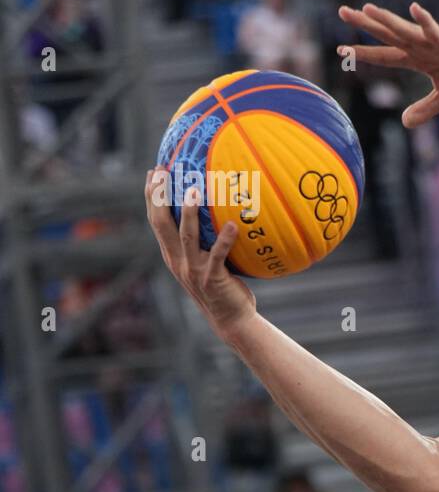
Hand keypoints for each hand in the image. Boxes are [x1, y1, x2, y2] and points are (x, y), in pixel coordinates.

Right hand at [144, 168, 256, 337]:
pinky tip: (234, 224)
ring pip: (186, 237)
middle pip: (161, 224)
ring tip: (193, 191)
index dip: (151, 196)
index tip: (153, 171)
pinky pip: (218, 255)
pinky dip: (225, 239)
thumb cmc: (223, 287)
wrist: (231, 320)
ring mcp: (193, 270)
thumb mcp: (206, 262)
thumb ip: (204, 241)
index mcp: (172, 255)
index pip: (155, 221)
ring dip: (188, 213)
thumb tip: (218, 209)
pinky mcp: (212, 279)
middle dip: (159, 196)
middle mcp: (178, 261)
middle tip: (162, 171)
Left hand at [337, 2, 438, 126]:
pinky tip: (414, 9)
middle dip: (365, 24)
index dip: (364, 54)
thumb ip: (424, 109)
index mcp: (419, 60)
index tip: (340, 51)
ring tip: (367, 9)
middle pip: (388, 35)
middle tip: (341, 11)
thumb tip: (404, 123)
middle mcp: (423, 47)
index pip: (386, 56)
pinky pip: (437, 32)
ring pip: (407, 31)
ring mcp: (437, 44)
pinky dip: (425, 22)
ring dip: (387, 20)